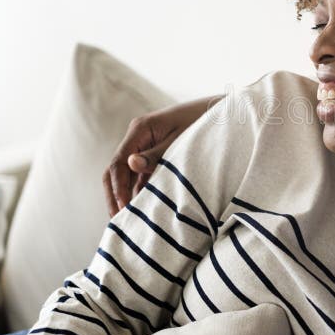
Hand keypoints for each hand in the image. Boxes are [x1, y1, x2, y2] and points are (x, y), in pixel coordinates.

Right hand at [103, 96, 220, 216]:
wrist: (219, 113)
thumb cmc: (202, 123)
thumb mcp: (180, 141)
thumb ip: (157, 155)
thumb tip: (131, 164)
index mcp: (140, 129)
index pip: (119, 162)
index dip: (118, 187)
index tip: (124, 208)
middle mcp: (137, 137)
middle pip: (116, 170)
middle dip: (115, 195)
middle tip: (118, 220)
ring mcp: (144, 146)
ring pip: (126, 175)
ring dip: (125, 195)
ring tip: (127, 221)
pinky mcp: (154, 155)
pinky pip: (140, 176)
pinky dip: (139, 191)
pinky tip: (142, 209)